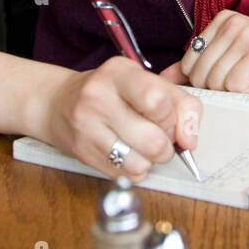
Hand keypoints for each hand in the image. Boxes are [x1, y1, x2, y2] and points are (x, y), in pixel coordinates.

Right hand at [45, 56, 201, 181]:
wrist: (58, 103)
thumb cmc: (111, 91)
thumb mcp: (146, 81)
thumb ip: (180, 104)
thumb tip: (190, 140)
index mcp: (118, 73)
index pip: (157, 100)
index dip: (173, 117)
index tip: (170, 119)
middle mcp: (97, 97)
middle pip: (154, 140)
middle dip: (167, 145)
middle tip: (159, 136)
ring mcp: (86, 127)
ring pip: (141, 164)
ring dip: (151, 160)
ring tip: (142, 145)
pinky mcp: (82, 153)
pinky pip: (126, 175)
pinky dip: (135, 168)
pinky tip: (126, 152)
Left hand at [157, 10, 248, 95]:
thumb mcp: (235, 63)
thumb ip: (199, 68)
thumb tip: (162, 79)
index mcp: (220, 21)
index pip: (188, 66)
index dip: (208, 84)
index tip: (234, 80)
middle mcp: (231, 21)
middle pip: (200, 76)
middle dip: (224, 89)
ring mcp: (246, 32)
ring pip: (218, 83)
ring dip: (242, 91)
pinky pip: (237, 85)